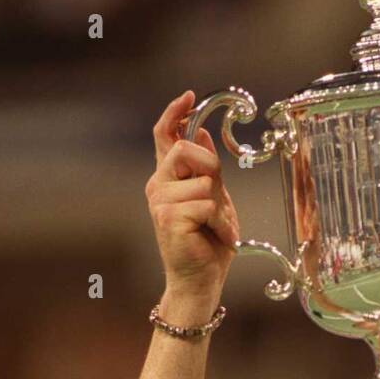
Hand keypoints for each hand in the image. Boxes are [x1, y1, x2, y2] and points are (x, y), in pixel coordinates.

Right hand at [145, 91, 239, 308]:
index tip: (189, 96)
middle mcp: (158, 185)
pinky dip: (220, 222)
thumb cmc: (208, 245)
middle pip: (186, 149)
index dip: (175, 112)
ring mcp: (159, 201)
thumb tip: (202, 133)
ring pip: (203, 181)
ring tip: (219, 228)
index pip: (164, 135)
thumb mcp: (214, 200)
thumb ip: (207, 171)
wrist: (200, 282)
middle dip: (211, 168)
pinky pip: (206, 204)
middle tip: (219, 198)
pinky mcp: (167, 218)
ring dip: (221, 207)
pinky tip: (217, 237)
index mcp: (167, 178)